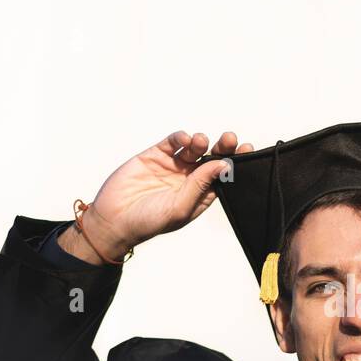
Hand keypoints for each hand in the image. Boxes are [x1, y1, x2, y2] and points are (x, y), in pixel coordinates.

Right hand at [65, 131, 253, 262]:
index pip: (223, 176)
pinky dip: (180, 137)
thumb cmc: (148, 222)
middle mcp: (189, 179)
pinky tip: (185, 139)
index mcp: (200, 195)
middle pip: (212, 158)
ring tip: (201, 141)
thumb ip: (200, 186)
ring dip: (201, 141)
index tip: (247, 150)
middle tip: (230, 139)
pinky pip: (171, 142)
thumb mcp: (179, 208)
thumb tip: (222, 165)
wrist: (113, 220)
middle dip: (223, 147)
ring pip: (194, 148)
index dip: (236, 162)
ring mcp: (172, 166)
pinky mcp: (155, 155)